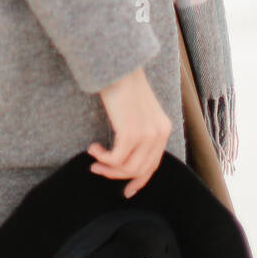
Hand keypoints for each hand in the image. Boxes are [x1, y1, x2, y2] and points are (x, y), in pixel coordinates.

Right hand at [87, 66, 172, 197]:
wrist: (118, 65)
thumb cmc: (122, 85)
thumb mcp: (138, 111)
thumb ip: (139, 131)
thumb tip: (125, 157)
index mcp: (163, 129)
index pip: (153, 165)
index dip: (139, 181)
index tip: (126, 191)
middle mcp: (159, 134)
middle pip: (139, 170)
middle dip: (116, 175)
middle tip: (97, 169)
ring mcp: (147, 134)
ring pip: (127, 167)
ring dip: (107, 168)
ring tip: (94, 158)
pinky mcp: (131, 132)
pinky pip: (116, 158)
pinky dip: (102, 157)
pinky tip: (93, 148)